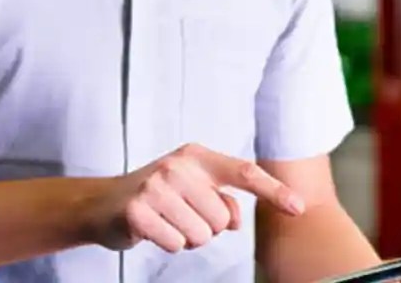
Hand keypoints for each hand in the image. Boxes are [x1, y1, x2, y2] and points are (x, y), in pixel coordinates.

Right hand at [86, 143, 305, 253]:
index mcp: (196, 156)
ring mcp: (156, 187)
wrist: (102, 203)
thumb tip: (235, 220)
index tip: (298, 207)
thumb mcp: (192, 187)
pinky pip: (178, 244)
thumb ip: (221, 198)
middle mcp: (177, 166)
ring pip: (202, 235)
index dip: (273, 190)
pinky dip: (169, 244)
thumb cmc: (158, 195)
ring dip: (187, 238)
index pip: (244, 172)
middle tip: (181, 216)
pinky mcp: (139, 211)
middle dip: (207, 228)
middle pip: (222, 219)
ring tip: (167, 222)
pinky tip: (153, 230)